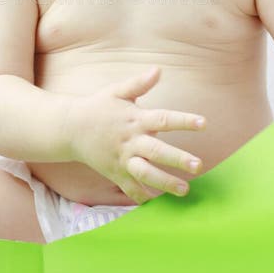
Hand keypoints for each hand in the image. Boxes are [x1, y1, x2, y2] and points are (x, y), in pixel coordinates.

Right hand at [62, 66, 204, 203]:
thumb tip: (159, 69)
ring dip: (165, 183)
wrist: (70, 128)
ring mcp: (122, 159)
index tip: (204, 123)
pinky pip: (130, 188)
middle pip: (157, 151)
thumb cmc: (98, 107)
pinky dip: (142, 197)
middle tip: (199, 165)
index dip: (184, 121)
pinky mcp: (115, 172)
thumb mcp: (117, 91)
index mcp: (135, 119)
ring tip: (185, 190)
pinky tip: (158, 203)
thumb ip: (139, 83)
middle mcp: (131, 141)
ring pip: (145, 174)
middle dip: (178, 159)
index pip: (163, 119)